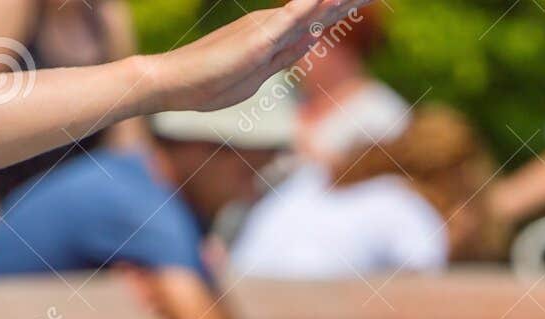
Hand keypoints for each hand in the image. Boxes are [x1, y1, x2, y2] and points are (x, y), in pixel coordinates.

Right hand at [154, 0, 369, 113]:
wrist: (176, 83)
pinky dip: (305, 10)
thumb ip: (280, 58)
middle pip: (322, 13)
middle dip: (349, 2)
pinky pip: (286, 22)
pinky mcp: (255, 42)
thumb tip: (300, 48)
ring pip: (311, 13)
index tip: (367, 0)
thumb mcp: (257, 75)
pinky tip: (321, 1)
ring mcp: (265, 32)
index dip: (344, 10)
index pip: (319, 22)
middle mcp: (274, 28)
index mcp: (277, 38)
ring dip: (335, 2)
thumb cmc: (209, 83)